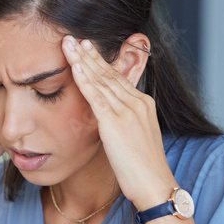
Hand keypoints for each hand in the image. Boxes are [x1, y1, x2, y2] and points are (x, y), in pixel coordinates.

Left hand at [61, 35, 175, 208]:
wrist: (154, 184)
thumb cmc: (145, 169)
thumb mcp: (137, 139)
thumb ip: (126, 125)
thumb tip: (112, 122)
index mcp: (144, 104)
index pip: (118, 78)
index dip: (100, 63)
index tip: (87, 49)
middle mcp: (137, 102)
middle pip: (109, 74)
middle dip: (89, 54)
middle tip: (74, 38)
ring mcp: (127, 111)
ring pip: (100, 80)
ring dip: (82, 60)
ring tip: (69, 44)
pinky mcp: (115, 122)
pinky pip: (96, 96)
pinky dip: (84, 79)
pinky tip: (74, 66)